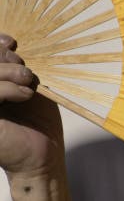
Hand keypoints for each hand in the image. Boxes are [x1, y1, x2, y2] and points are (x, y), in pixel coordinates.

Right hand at [0, 34, 75, 200]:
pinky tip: (26, 94)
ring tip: (28, 83)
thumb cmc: (37, 124)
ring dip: (7, 73)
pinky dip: (6, 88)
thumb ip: (15, 68)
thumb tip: (6, 44)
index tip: (12, 43)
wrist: (43, 156)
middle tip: (25, 71)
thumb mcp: (28, 88)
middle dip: (4, 60)